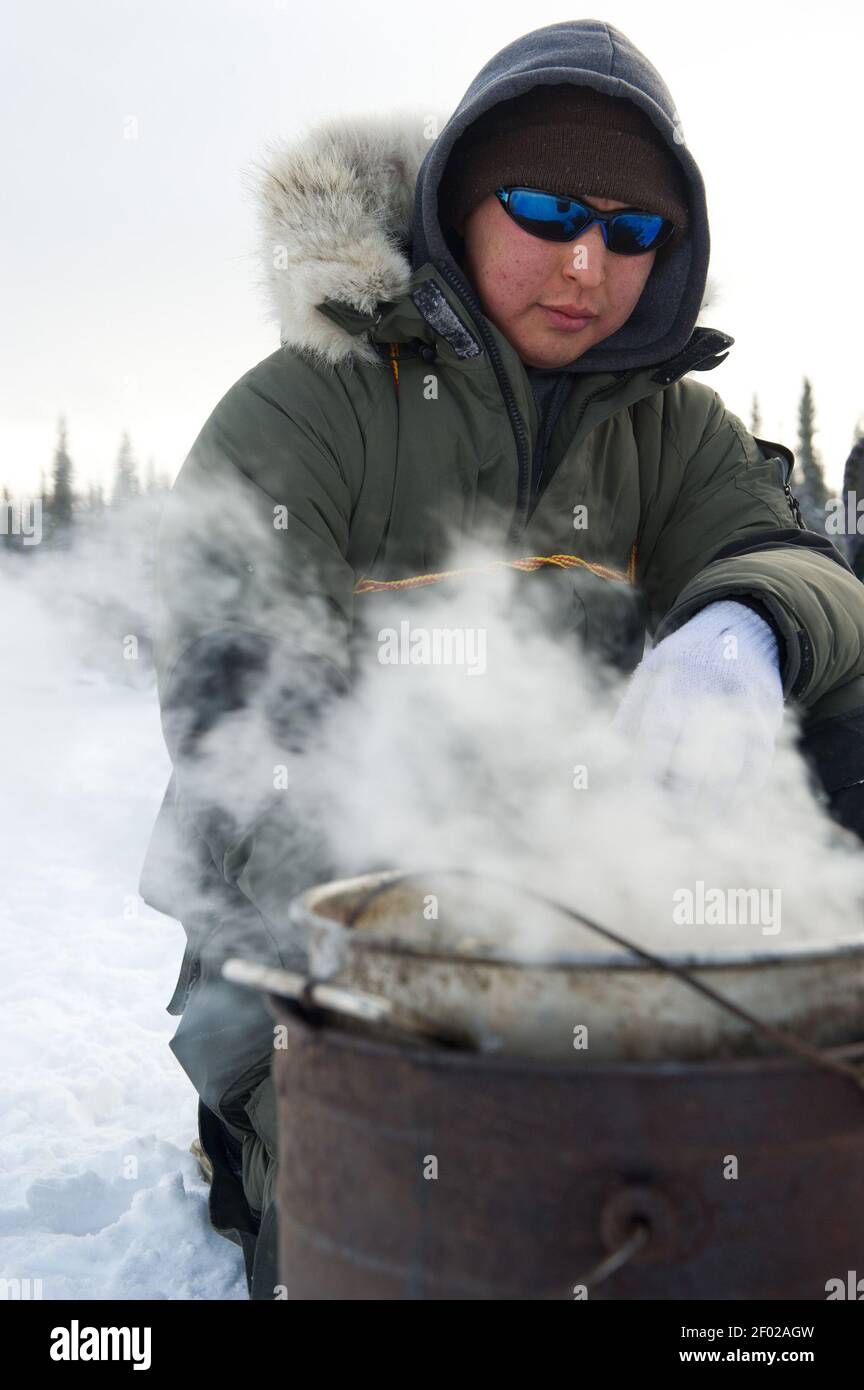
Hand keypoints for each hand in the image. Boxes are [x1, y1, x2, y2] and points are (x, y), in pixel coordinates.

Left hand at [612, 600, 784, 810]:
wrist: (743, 629)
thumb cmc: (682, 665)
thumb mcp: (649, 678)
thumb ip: (627, 722)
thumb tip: (594, 770)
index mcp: (673, 680)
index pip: (660, 731)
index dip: (648, 771)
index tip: (635, 801)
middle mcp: (712, 692)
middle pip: (697, 758)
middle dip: (679, 799)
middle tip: (663, 825)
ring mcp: (745, 707)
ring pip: (730, 769)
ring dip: (710, 806)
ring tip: (691, 828)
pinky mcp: (768, 720)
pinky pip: (758, 767)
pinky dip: (740, 794)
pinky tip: (722, 812)